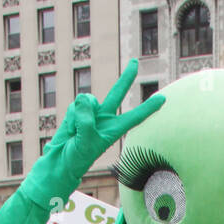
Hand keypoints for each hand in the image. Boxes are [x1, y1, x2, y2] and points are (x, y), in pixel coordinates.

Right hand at [23, 60, 164, 205]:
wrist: (60, 161)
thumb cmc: (76, 158)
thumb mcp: (84, 143)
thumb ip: (86, 121)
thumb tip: (85, 99)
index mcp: (113, 131)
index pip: (134, 117)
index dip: (148, 108)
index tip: (163, 99)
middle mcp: (105, 120)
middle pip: (117, 94)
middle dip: (126, 78)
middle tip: (136, 62)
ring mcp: (91, 114)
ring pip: (88, 100)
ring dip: (79, 115)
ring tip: (75, 133)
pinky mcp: (78, 112)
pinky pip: (75, 105)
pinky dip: (70, 117)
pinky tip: (70, 130)